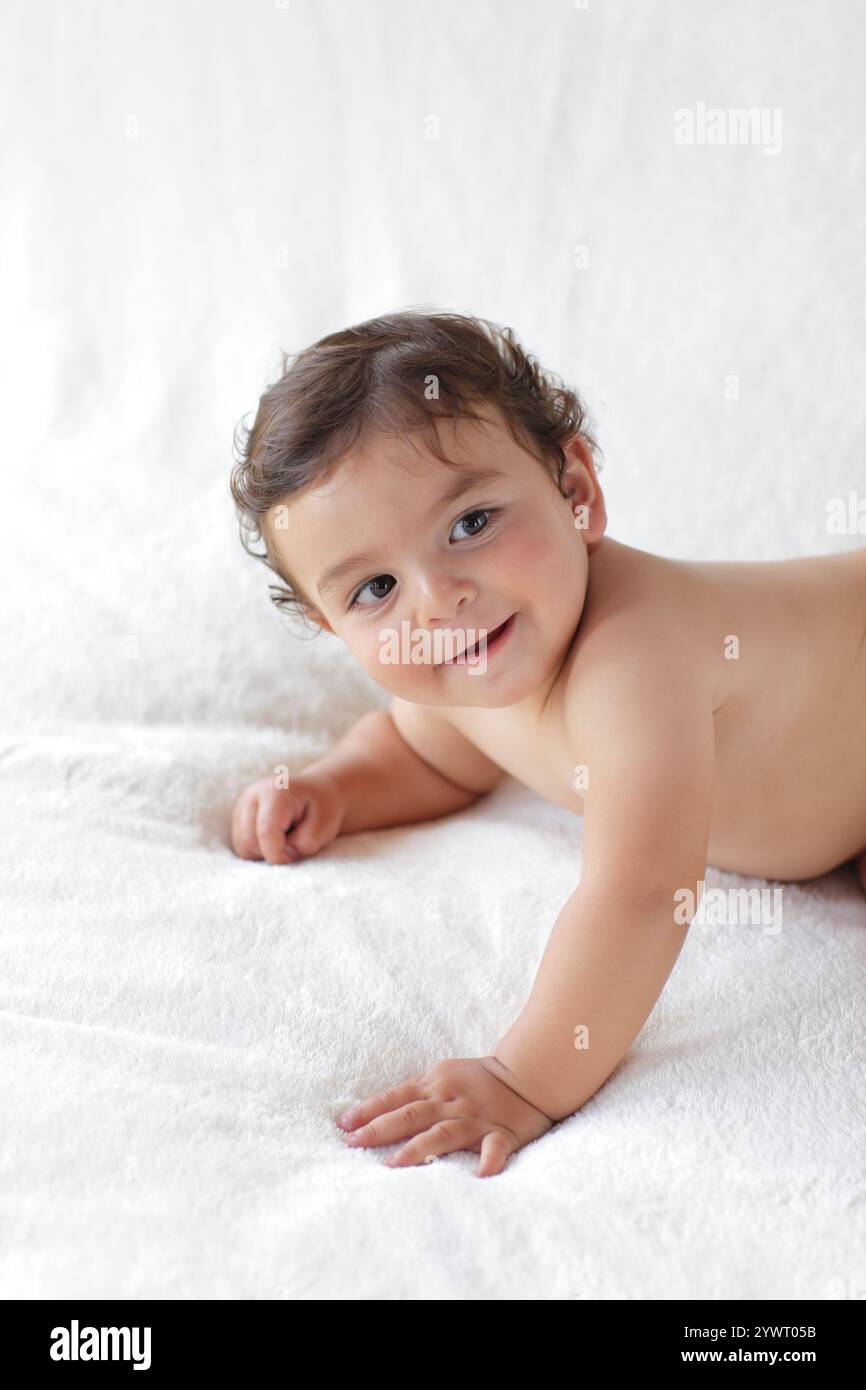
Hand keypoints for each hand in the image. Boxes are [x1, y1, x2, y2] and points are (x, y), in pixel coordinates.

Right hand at [229, 771, 346, 864]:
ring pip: (241, 846)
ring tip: (284, 841)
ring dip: (263, 853)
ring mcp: (242, 806)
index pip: (266, 831)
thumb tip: (285, 855)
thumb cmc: (322, 808)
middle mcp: (252, 796)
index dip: (278, 855)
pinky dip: (257, 850)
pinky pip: (241, 845)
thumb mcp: (325, 825)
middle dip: (270, 853)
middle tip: (292, 848)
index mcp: (275, 792)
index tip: (293, 859)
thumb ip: (306, 843)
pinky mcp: (238, 818)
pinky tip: (274, 840)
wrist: (317, 793)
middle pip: (248, 840)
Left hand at [335, 1056, 554, 1176]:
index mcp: (435, 1085)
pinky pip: (496, 1148)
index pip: (395, 1098)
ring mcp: (476, 1118)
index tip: (344, 1125)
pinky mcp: (503, 1133)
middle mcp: (451, 1101)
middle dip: (380, 1129)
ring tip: (394, 1164)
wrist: (527, 1074)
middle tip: (354, 1144)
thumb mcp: (442, 1076)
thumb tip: (374, 1111)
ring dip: (418, 1148)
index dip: (369, 1111)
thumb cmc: (478, 1079)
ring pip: (442, 1133)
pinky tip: (481, 1175)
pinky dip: (489, 1161)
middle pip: (410, 1115)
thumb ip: (414, 1094)